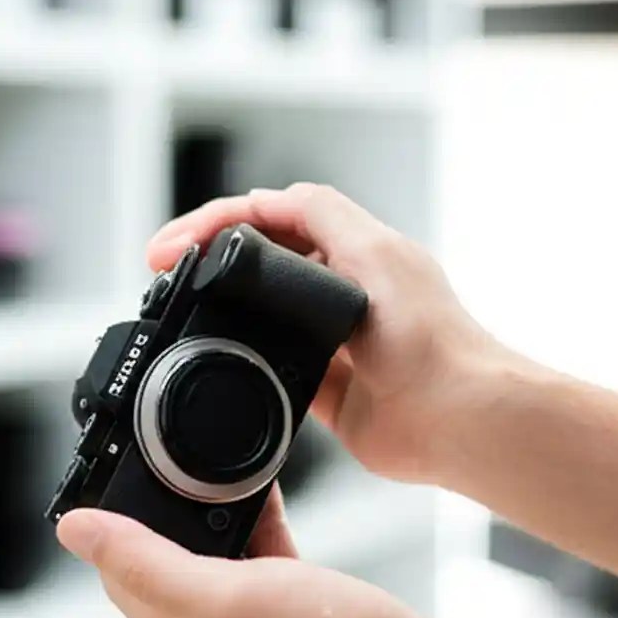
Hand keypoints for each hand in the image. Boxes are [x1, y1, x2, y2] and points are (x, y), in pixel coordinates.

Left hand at [57, 487, 474, 617]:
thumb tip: (74, 530)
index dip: (108, 518)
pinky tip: (270, 490)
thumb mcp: (222, 594)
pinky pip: (261, 545)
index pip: (118, 566)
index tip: (108, 471)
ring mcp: (253, 609)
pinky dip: (257, 512)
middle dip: (157, 502)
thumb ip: (146, 561)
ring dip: (207, 503)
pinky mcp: (294, 597)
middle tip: (161, 456)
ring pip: (211, 543)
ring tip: (214, 461)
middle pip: (162, 549)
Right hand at [149, 184, 511, 483]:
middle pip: (261, 260)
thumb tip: (265, 197)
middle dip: (210, 258)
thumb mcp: (373, 252)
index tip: (173, 245)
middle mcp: (345, 291)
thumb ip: (321, 215)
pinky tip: (218, 358)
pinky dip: (243, 362)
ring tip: (178, 308)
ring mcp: (333, 341)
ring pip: (260, 314)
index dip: (218, 222)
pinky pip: (271, 370)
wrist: (455, 419)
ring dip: (220, 309)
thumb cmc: (431, 339)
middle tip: (162, 270)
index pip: (275, 216)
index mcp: (358, 250)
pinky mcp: (327, 391)